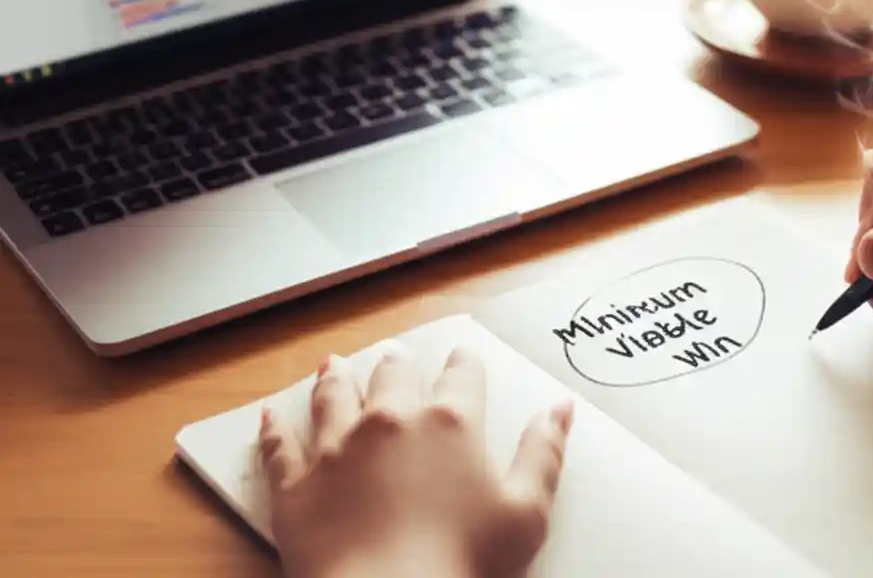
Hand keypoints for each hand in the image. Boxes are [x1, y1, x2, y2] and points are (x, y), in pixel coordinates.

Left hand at [258, 343, 574, 577]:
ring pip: (333, 396)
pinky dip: (274, 428)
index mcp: (451, 423)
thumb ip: (544, 452)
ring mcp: (337, 448)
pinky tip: (271, 414)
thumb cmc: (464, 562)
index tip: (463, 357)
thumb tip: (559, 407)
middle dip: (398, 364)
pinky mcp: (296, 483)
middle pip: (394, 376)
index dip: (464, 364)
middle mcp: (390, 421)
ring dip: (335, 377)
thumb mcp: (526, 511)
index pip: (462, 376)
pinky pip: (278, 445)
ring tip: (334, 364)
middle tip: (397, 357)